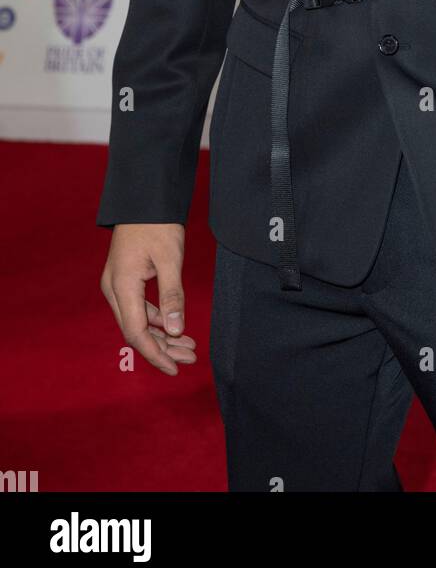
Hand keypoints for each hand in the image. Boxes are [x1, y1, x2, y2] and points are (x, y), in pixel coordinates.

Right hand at [100, 223, 196, 375]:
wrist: (144, 199)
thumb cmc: (157, 225)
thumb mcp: (169, 259)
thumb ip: (173, 296)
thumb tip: (177, 331)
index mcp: (121, 286)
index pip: (135, 332)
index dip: (155, 354)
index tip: (175, 368)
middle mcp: (113, 289)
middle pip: (136, 330)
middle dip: (163, 347)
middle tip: (191, 358)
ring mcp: (117, 285)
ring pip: (138, 321)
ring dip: (162, 336)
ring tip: (189, 347)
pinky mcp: (124, 280)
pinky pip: (138, 308)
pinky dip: (157, 320)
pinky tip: (176, 327)